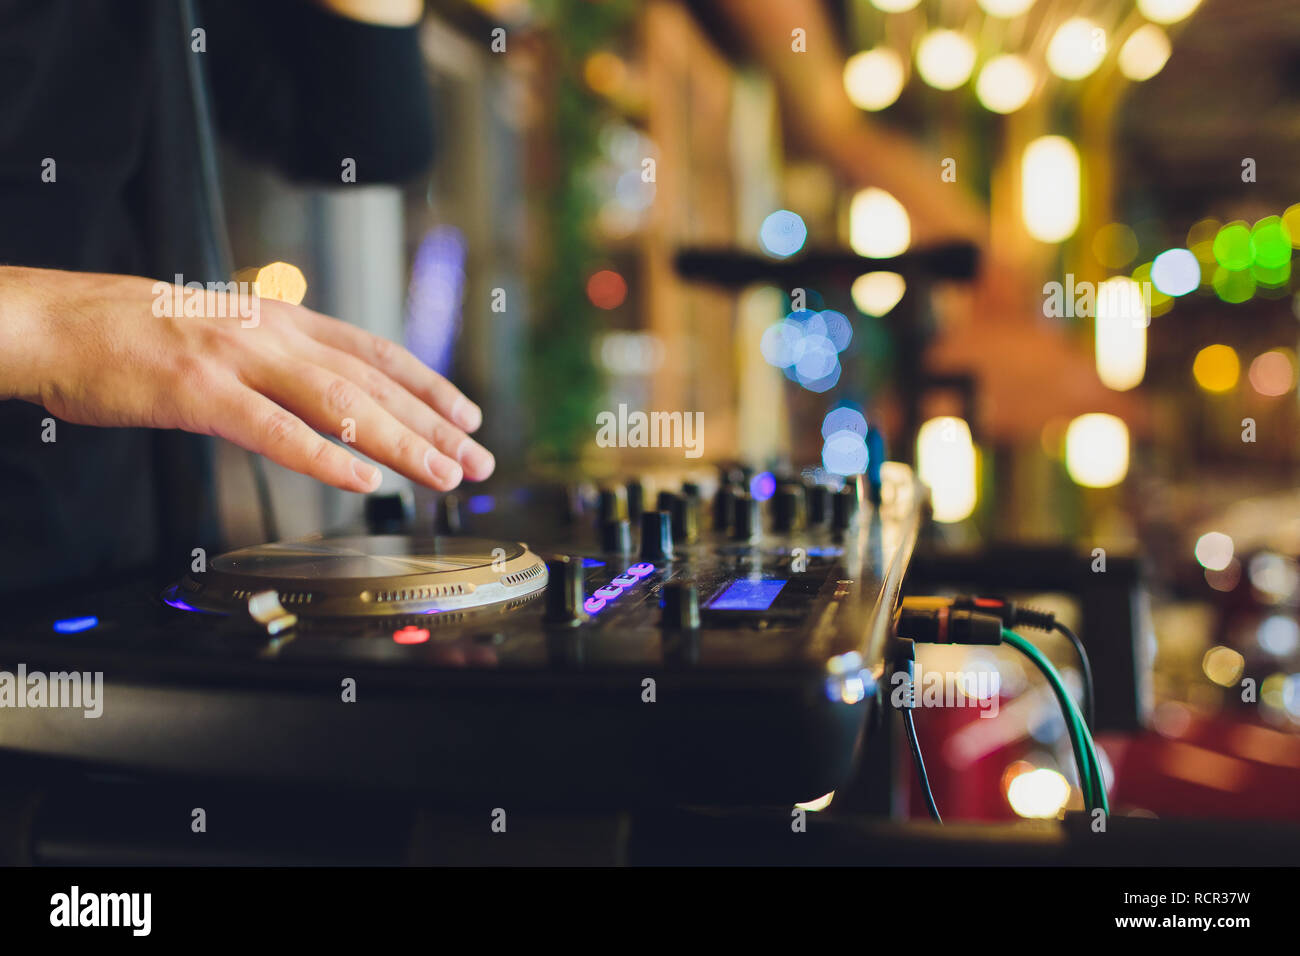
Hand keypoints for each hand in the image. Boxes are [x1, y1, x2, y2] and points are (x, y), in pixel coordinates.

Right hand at [0, 266, 492, 492]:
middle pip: (372, 383)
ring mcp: (238, 360)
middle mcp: (272, 332)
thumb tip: (331, 390)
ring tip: (443, 474)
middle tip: (477, 459)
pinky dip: (325, 456)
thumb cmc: (138, 334)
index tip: (469, 415)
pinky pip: (274, 430)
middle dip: (434, 424)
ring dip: (400, 443)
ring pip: (340, 404)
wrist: (59, 321)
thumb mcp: (227, 330)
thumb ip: (281, 357)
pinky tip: (364, 480)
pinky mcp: (198, 393)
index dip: (429, 384)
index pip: (375, 351)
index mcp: (281, 318)